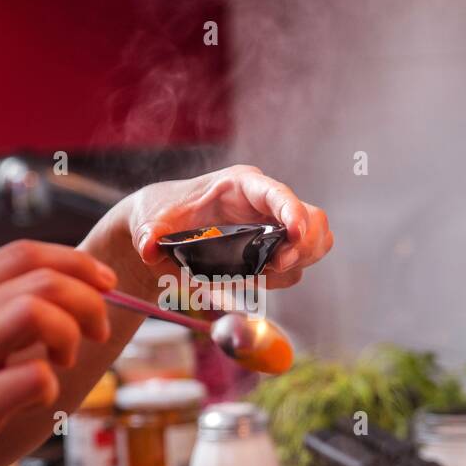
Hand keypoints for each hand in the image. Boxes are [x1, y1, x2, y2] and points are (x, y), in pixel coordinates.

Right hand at [0, 240, 114, 465]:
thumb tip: (71, 298)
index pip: (23, 253)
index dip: (75, 262)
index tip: (106, 283)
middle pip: (41, 281)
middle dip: (88, 301)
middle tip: (96, 331)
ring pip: (34, 314)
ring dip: (68, 335)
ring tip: (63, 362)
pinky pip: (32, 379)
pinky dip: (50, 388)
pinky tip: (35, 399)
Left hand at [123, 165, 332, 287]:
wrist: (164, 228)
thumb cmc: (163, 214)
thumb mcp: (152, 221)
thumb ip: (150, 233)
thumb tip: (150, 247)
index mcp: (242, 185)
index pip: (278, 194)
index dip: (293, 212)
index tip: (294, 234)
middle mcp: (265, 204)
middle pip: (313, 220)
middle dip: (303, 246)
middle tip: (276, 266)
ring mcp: (274, 227)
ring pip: (315, 243)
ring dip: (297, 264)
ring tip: (263, 274)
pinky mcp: (274, 250)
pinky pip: (298, 265)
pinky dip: (285, 276)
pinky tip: (259, 279)